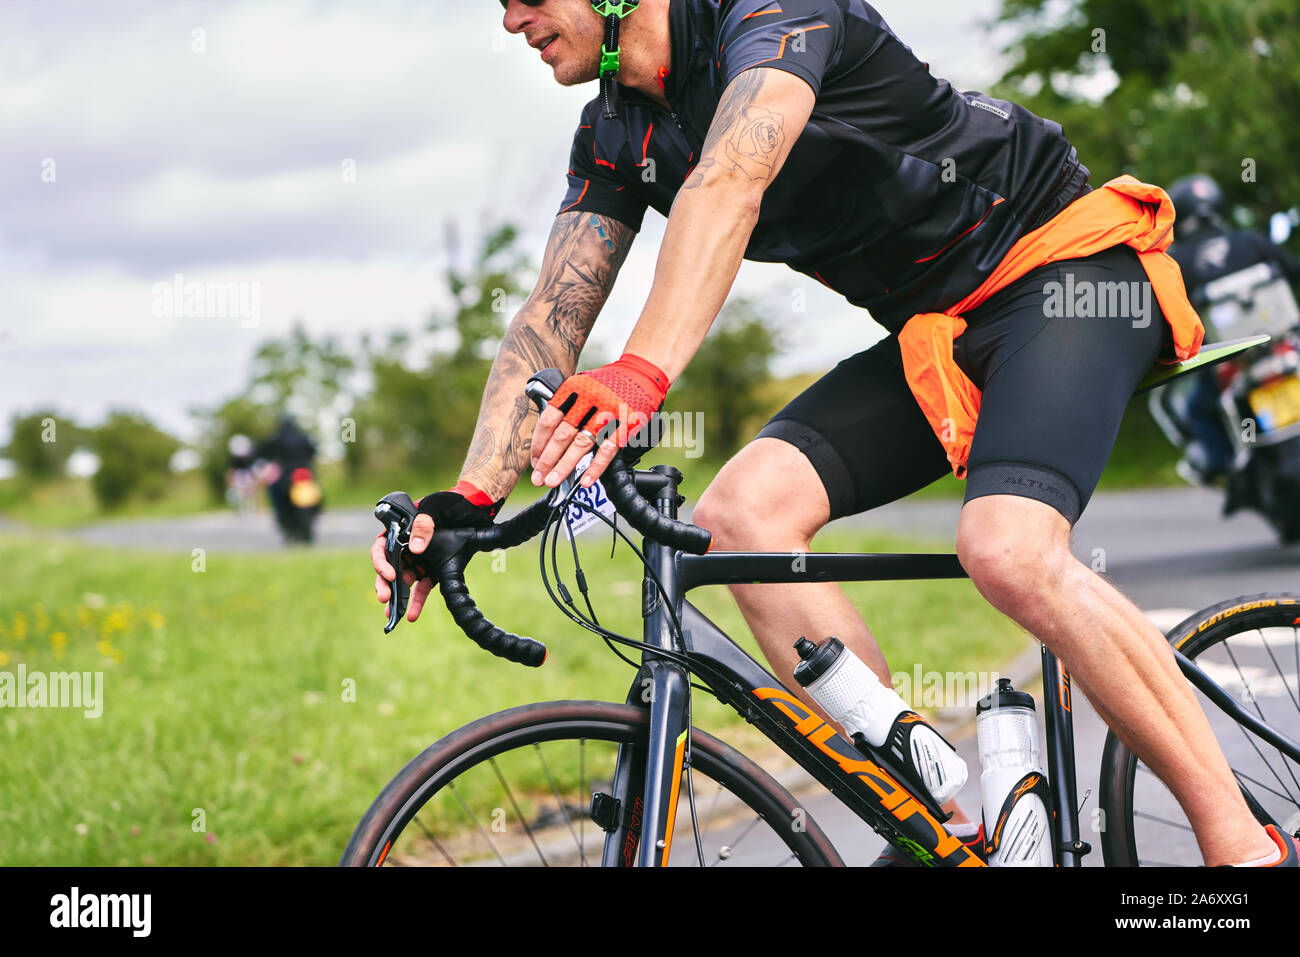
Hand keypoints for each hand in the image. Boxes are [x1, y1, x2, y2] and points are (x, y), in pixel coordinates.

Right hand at [371, 481, 501, 622]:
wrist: (474, 509)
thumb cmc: (450, 504)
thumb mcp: (435, 507)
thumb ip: (424, 524)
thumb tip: (416, 548)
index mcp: (401, 530)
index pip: (382, 547)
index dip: (380, 562)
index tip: (388, 574)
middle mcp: (407, 547)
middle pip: (389, 568)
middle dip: (384, 584)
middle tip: (384, 598)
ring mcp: (419, 560)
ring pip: (403, 582)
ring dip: (397, 598)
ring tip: (393, 613)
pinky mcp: (433, 571)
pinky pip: (422, 587)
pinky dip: (417, 601)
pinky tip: (412, 615)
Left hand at [530, 353, 668, 489]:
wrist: (641, 372)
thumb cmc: (608, 383)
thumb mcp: (582, 386)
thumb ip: (566, 407)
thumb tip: (546, 440)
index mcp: (574, 389)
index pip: (549, 419)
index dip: (539, 443)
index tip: (535, 460)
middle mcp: (589, 399)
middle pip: (562, 434)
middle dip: (547, 459)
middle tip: (538, 477)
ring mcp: (608, 412)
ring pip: (581, 444)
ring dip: (565, 466)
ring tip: (553, 481)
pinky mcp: (626, 425)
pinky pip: (607, 450)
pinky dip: (595, 468)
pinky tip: (585, 480)